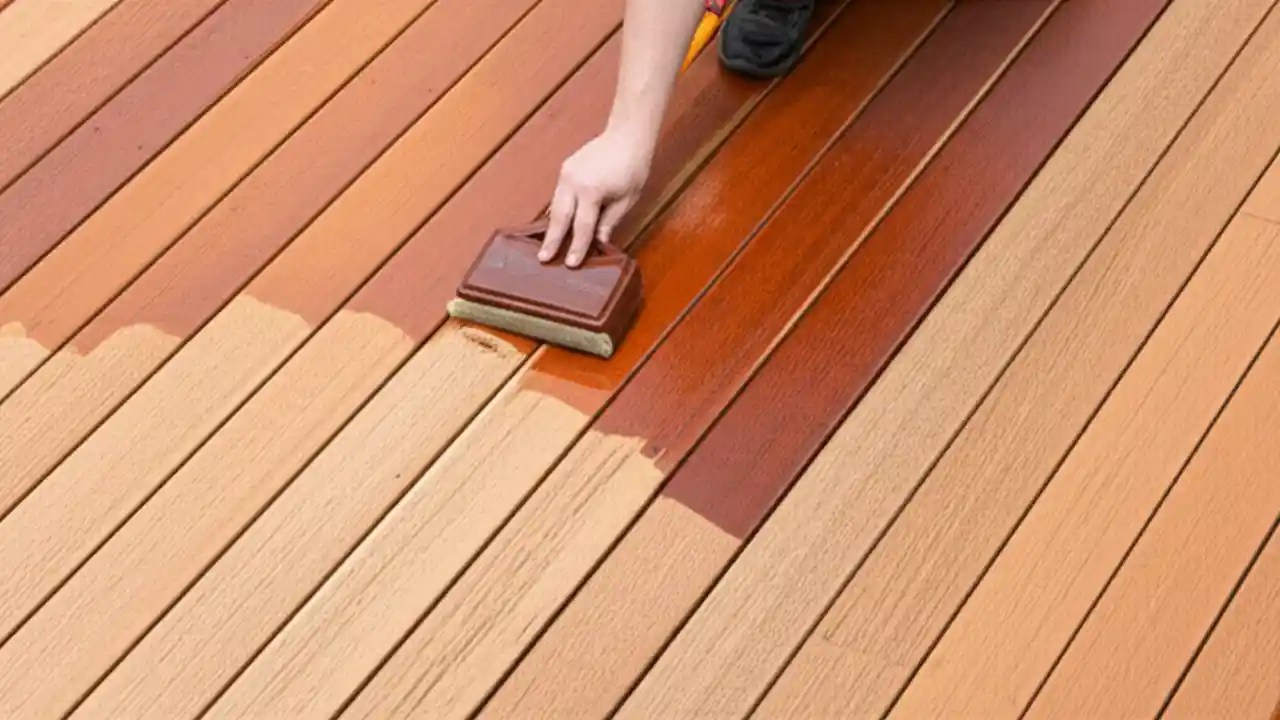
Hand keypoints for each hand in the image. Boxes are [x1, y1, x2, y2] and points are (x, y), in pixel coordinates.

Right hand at [539, 128, 651, 266]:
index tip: (571, 264)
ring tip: (546, 246)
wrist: (627, 135)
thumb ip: (610, 221)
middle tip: (543, 259)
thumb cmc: (633, 167)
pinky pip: (558, 195)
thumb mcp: (627, 199)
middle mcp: (573, 182)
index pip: (582, 226)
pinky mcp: (565, 169)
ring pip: (555, 206)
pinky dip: (557, 211)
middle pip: (560, 217)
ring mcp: (566, 174)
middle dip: (552, 240)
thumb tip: (598, 241)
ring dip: (551, 226)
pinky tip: (555, 224)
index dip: (577, 246)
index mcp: (591, 191)